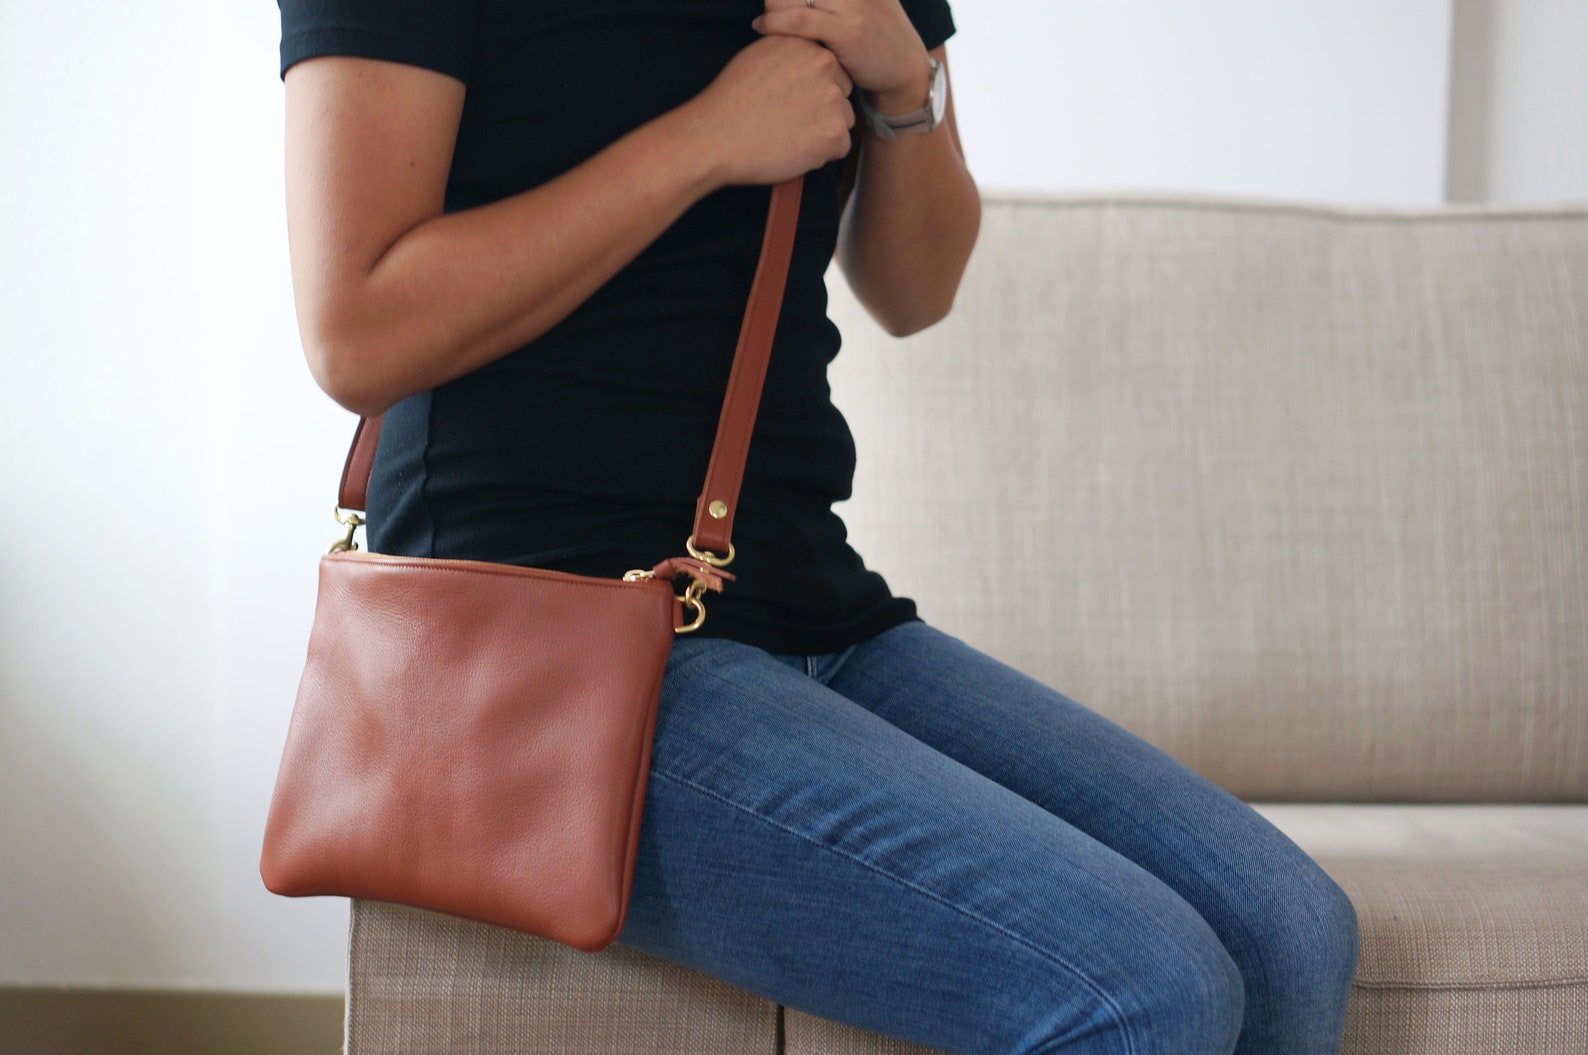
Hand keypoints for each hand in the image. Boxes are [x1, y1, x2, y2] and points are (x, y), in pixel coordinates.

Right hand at [685, 35, 855, 185]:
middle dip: (823, 110)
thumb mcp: (759, 56)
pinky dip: (822, 155)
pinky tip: (795, 149)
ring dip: (824, 132)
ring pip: (843, 120)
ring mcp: (831, 99)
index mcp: (807, 45)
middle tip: (790, 122)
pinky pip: (841, 147)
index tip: (793, 102)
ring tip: (790, 136)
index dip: (812, 90)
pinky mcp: (833, 132)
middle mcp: (825, 66)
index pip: (830, 70)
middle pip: (840, 94)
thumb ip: (790, 54)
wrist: (717, 135)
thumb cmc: (731, 101)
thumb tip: (803, 65)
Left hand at [752, 0, 931, 112]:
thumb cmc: (877, 39)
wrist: (906, 70)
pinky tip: (761, 25)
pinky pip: (801, 20)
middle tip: (763, 1)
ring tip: (760, 10)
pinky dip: (776, 20)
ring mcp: (852, 6)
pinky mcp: (846, 31)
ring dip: (773, 1)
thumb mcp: (864, 3)